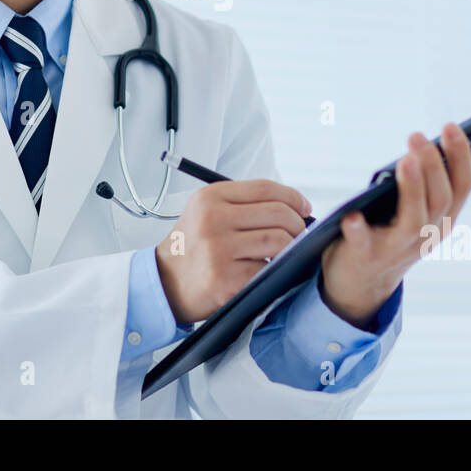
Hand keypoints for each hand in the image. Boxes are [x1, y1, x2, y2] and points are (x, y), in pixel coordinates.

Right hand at [155, 179, 312, 324]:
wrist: (166, 282)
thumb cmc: (196, 246)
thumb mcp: (208, 213)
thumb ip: (244, 204)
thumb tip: (295, 207)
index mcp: (210, 198)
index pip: (265, 188)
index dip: (293, 196)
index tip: (304, 208)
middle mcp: (212, 220)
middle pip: (278, 213)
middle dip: (297, 225)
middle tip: (299, 235)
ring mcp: (218, 250)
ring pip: (279, 241)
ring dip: (289, 249)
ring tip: (284, 254)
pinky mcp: (225, 278)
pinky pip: (267, 269)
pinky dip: (272, 271)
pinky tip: (265, 272)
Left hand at [318, 124, 470, 327]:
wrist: (363, 281)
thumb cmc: (394, 232)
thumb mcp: (427, 212)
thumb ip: (450, 186)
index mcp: (444, 219)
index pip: (462, 186)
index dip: (460, 157)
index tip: (451, 126)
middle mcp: (427, 235)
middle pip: (439, 199)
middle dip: (432, 165)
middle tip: (418, 136)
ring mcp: (397, 248)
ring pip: (414, 220)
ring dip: (412, 189)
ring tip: (404, 160)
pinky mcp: (366, 256)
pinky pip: (364, 244)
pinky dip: (359, 231)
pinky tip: (352, 215)